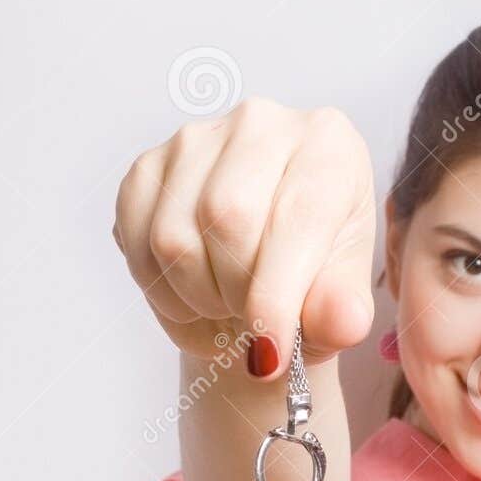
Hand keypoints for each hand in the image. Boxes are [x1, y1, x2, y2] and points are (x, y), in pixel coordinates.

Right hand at [112, 97, 376, 375]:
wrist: (267, 266)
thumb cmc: (314, 276)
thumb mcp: (342, 299)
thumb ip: (343, 312)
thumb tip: (339, 322)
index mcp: (329, 145)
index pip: (296, 216)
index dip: (277, 297)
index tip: (270, 356)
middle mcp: (262, 123)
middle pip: (226, 218)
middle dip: (234, 296)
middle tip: (250, 328)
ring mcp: (198, 138)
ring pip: (174, 236)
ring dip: (196, 300)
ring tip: (225, 312)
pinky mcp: (149, 166)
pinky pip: (137, 241)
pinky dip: (161, 291)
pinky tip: (193, 296)